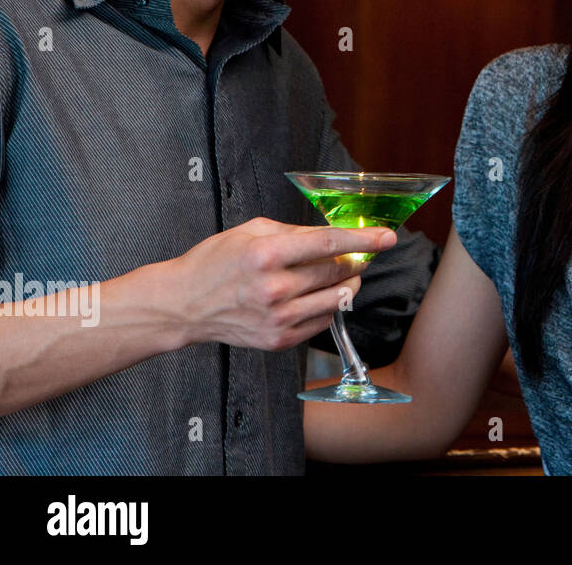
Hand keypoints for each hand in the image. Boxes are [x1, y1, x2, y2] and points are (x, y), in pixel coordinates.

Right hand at [168, 216, 396, 349]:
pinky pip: (323, 322)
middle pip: (338, 272)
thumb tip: (335, 234)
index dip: (364, 239)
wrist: (183, 305)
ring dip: (348, 284)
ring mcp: (278, 319)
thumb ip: (296, 232)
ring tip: (340, 273)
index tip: (388, 236)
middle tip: (361, 253)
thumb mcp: (252, 231)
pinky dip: (329, 306)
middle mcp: (274, 289)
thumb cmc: (216, 262)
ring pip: (337, 299)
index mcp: (267, 255)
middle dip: (358, 260)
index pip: (329, 244)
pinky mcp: (279, 340)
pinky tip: (317, 295)